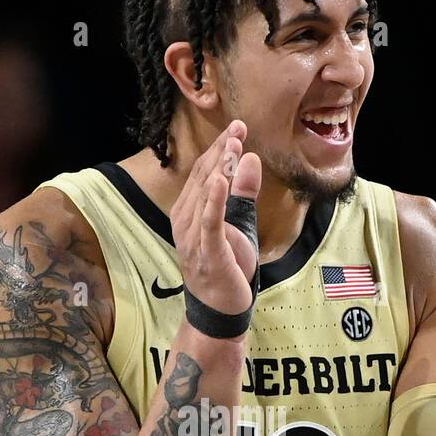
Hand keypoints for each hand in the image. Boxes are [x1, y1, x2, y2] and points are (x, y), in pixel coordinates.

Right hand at [170, 120, 261, 314]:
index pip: (203, 172)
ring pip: (204, 196)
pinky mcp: (208, 254)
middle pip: (202, 178)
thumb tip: (250, 158)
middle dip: (220, 151)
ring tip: (232, 145)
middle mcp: (185, 221)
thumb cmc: (227, 265)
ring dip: (218, 169)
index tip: (238, 126)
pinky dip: (213, 202)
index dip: (220, 148)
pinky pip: (209, 224)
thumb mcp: (241, 223)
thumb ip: (244, 192)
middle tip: (238, 128)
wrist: (220, 308)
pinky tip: (219, 182)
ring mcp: (194, 238)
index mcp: (190, 211)